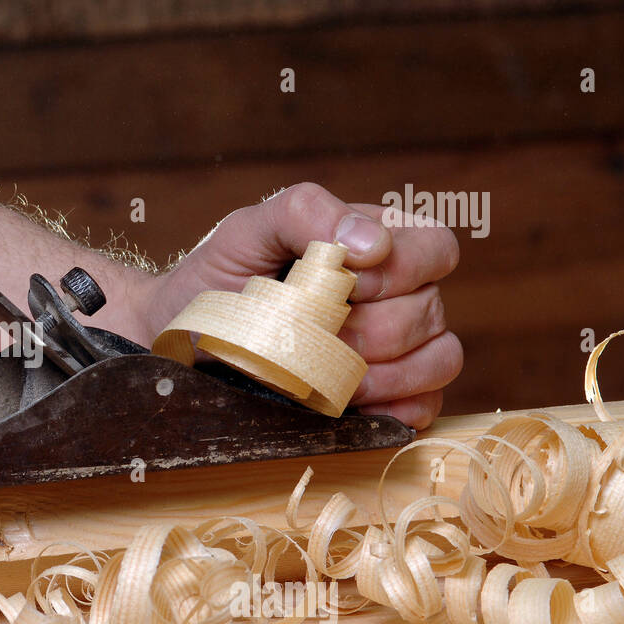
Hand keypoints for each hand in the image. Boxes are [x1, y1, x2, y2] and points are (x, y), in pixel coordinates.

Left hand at [141, 183, 460, 428]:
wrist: (183, 334)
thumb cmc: (220, 276)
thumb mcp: (248, 231)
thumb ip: (305, 213)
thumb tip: (372, 242)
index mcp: (378, 247)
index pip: (435, 249)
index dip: (398, 269)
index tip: (342, 282)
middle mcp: (400, 295)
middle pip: (430, 310)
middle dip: (371, 327)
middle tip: (313, 333)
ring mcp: (401, 350)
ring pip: (440, 359)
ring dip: (385, 372)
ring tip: (328, 374)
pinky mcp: (390, 399)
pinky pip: (426, 408)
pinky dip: (394, 410)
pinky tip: (350, 403)